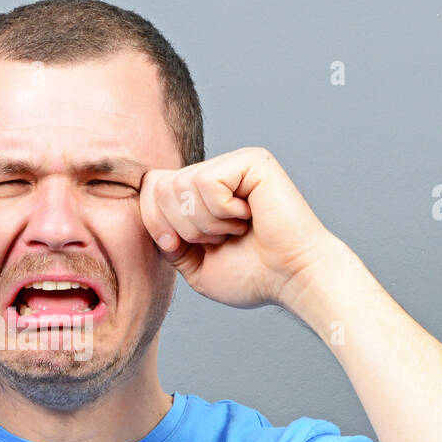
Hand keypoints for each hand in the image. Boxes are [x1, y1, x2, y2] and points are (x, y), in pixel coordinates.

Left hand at [138, 146, 336, 309]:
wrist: (292, 280)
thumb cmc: (253, 276)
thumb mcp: (193, 264)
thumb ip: (165, 237)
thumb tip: (149, 212)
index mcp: (200, 192)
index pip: (151, 188)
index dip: (155, 222)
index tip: (180, 246)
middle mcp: (216, 171)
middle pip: (160, 186)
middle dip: (182, 226)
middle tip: (218, 239)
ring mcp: (233, 163)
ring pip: (181, 185)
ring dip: (204, 223)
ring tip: (236, 230)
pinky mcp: (251, 161)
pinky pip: (206, 182)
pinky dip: (221, 212)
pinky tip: (247, 217)